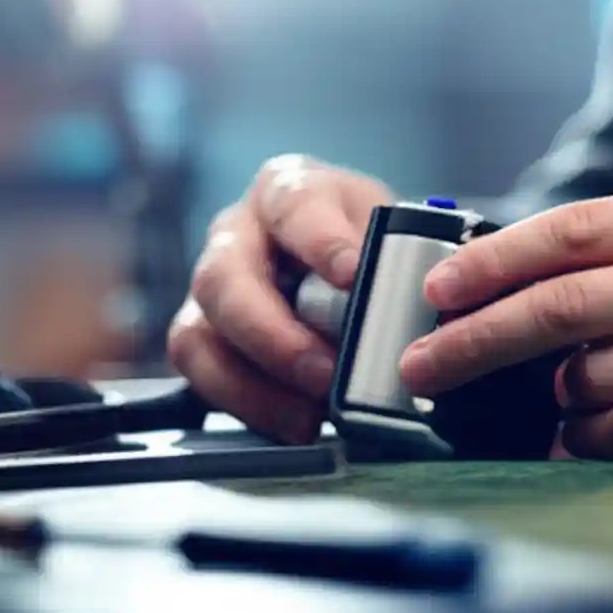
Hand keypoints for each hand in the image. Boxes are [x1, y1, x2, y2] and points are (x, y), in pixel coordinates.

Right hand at [167, 154, 393, 443]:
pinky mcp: (201, 337)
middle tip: (324, 373)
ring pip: (199, 332)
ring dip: (254, 382)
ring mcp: (212, 286)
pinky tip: (295, 423)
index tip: (350, 273)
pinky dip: (247, 405)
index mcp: (289, 189)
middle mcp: (237, 232)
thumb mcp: (393, 237)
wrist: (351, 272)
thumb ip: (398, 264)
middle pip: (225, 276)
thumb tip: (413, 309)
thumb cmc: (367, 248)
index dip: (319, 240)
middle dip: (274, 335)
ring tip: (310, 415)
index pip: (294, 205)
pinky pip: (200, 373)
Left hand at [399, 187, 612, 464]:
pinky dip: (585, 437)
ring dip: (550, 395)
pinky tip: (578, 431)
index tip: (438, 290)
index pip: (569, 232)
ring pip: (587, 378)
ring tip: (558, 393)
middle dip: (474, 340)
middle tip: (422, 365)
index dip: (491, 263)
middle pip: (560, 308)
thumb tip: (508, 280)